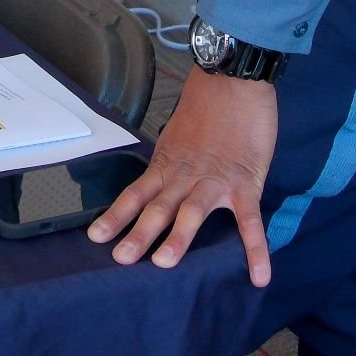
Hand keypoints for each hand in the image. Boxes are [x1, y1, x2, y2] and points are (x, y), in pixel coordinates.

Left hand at [89, 67, 277, 285]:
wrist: (233, 80)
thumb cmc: (207, 105)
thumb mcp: (179, 135)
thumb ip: (174, 162)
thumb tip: (167, 183)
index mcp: (167, 164)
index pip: (136, 193)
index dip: (116, 215)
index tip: (96, 236)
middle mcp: (185, 175)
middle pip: (157, 207)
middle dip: (138, 234)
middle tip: (121, 258)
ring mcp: (215, 181)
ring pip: (192, 213)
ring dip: (178, 238)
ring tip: (164, 263)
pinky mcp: (246, 182)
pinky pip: (250, 221)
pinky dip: (256, 249)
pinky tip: (260, 275)